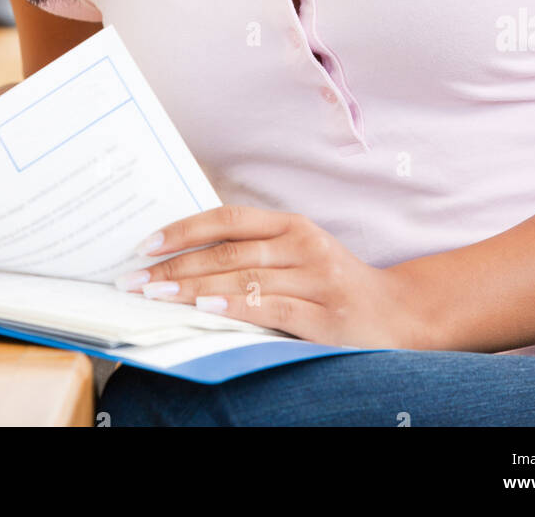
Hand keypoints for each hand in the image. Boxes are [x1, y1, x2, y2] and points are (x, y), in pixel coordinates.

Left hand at [114, 204, 432, 349]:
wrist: (400, 314)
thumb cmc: (336, 286)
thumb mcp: (299, 257)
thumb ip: (255, 253)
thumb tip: (187, 259)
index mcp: (292, 225)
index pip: (228, 218)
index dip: (184, 229)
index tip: (146, 244)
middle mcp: (303, 245)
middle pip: (227, 251)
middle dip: (174, 266)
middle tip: (134, 279)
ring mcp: (315, 279)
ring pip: (242, 278)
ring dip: (192, 287)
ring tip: (156, 295)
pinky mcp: (325, 315)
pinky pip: (270, 308)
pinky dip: (234, 306)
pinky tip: (204, 309)